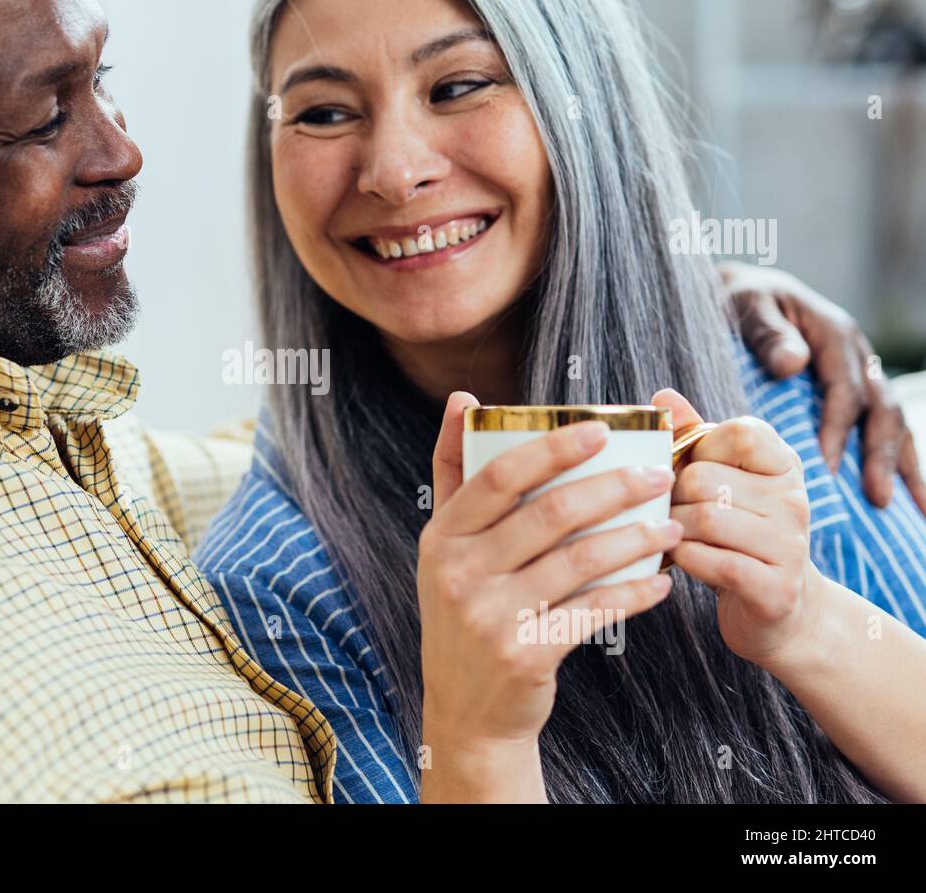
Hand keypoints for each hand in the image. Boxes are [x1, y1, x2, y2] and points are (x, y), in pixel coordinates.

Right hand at [418, 391, 679, 800]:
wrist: (466, 712)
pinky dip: (632, 595)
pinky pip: (593, 611)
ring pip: (579, 560)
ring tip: (668, 527)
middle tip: (657, 475)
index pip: (498, 475)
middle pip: (548, 513)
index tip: (601, 428)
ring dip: (633, 539)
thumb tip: (463, 399)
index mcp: (442, 537)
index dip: (552, 447)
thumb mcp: (446, 547)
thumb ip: (455, 473)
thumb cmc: (466, 614)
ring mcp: (490, 615)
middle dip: (612, 488)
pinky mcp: (525, 653)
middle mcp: (459, 572)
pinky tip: (659, 582)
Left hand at [656, 387, 827, 671]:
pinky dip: (685, 559)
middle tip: (669, 512)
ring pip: (706, 519)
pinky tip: (682, 560)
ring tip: (672, 536)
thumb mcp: (720, 481)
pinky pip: (713, 561)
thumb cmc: (735, 536)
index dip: (699, 448)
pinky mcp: (776, 587)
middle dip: (672, 497)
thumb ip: (693, 438)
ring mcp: (790, 545)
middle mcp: (794, 500)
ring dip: (674, 529)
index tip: (692, 470)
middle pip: (705, 478)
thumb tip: (662, 396)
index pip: (738, 432)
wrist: (778, 610)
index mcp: (783, 465)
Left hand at [718, 260, 925, 512]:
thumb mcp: (749, 307)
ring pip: (894, 421)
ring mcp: (863, 373)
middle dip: (883, 456)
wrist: (746, 293)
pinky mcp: (859, 391)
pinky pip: (884, 427)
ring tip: (916, 510)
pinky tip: (909, 496)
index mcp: (835, 334)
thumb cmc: (740, 302)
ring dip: (903, 465)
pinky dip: (898, 459)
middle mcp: (858, 355)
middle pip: (882, 409)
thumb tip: (793, 363)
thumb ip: (768, 333)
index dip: (839, 428)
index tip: (828, 467)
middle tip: (878, 499)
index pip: (845, 388)